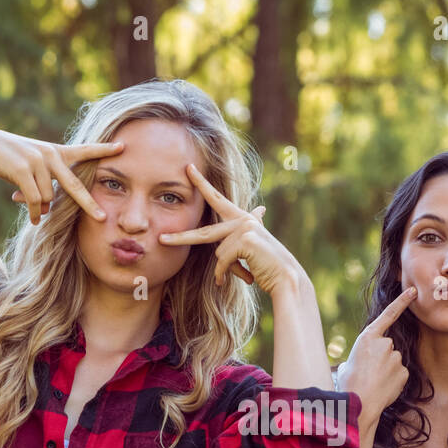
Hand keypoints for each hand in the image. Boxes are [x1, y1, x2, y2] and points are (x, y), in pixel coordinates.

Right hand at [0, 123, 123, 224]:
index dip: (104, 150)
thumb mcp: (31, 166)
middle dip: (88, 204)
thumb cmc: (8, 157)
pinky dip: (34, 213)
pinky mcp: (23, 170)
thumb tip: (47, 210)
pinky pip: (35, 201)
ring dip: (41, 208)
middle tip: (100, 218)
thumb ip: (45, 183)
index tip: (123, 146)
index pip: (84, 150)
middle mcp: (50, 154)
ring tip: (27, 204)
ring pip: (48, 198)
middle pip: (75, 185)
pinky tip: (33, 219)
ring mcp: (37, 161)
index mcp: (56, 151)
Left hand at [158, 164, 297, 291]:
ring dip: (226, 269)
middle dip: (181, 238)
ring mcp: (243, 228)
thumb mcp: (257, 243)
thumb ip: (253, 225)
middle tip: (161, 240)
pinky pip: (223, 262)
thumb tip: (261, 208)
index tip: (188, 169)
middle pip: (204, 232)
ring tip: (246, 274)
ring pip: (218, 252)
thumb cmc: (269, 263)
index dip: (201, 184)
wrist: (286, 277)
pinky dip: (227, 274)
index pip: (217, 198)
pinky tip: (245, 278)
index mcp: (242, 218)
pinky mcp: (244, 241)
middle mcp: (242, 219)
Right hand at [336, 287, 416, 428]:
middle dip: (380, 358)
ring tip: (372, 381)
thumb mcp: (346, 364)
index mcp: (368, 337)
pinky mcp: (403, 371)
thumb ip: (357, 358)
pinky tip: (382, 387)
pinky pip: (399, 374)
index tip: (413, 291)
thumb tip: (355, 365)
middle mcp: (385, 343)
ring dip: (385, 369)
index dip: (402, 301)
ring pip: (393, 361)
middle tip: (367, 372)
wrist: (359, 402)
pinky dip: (392, 380)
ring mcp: (396, 357)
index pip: (388, 314)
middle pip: (387, 346)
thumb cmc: (348, 384)